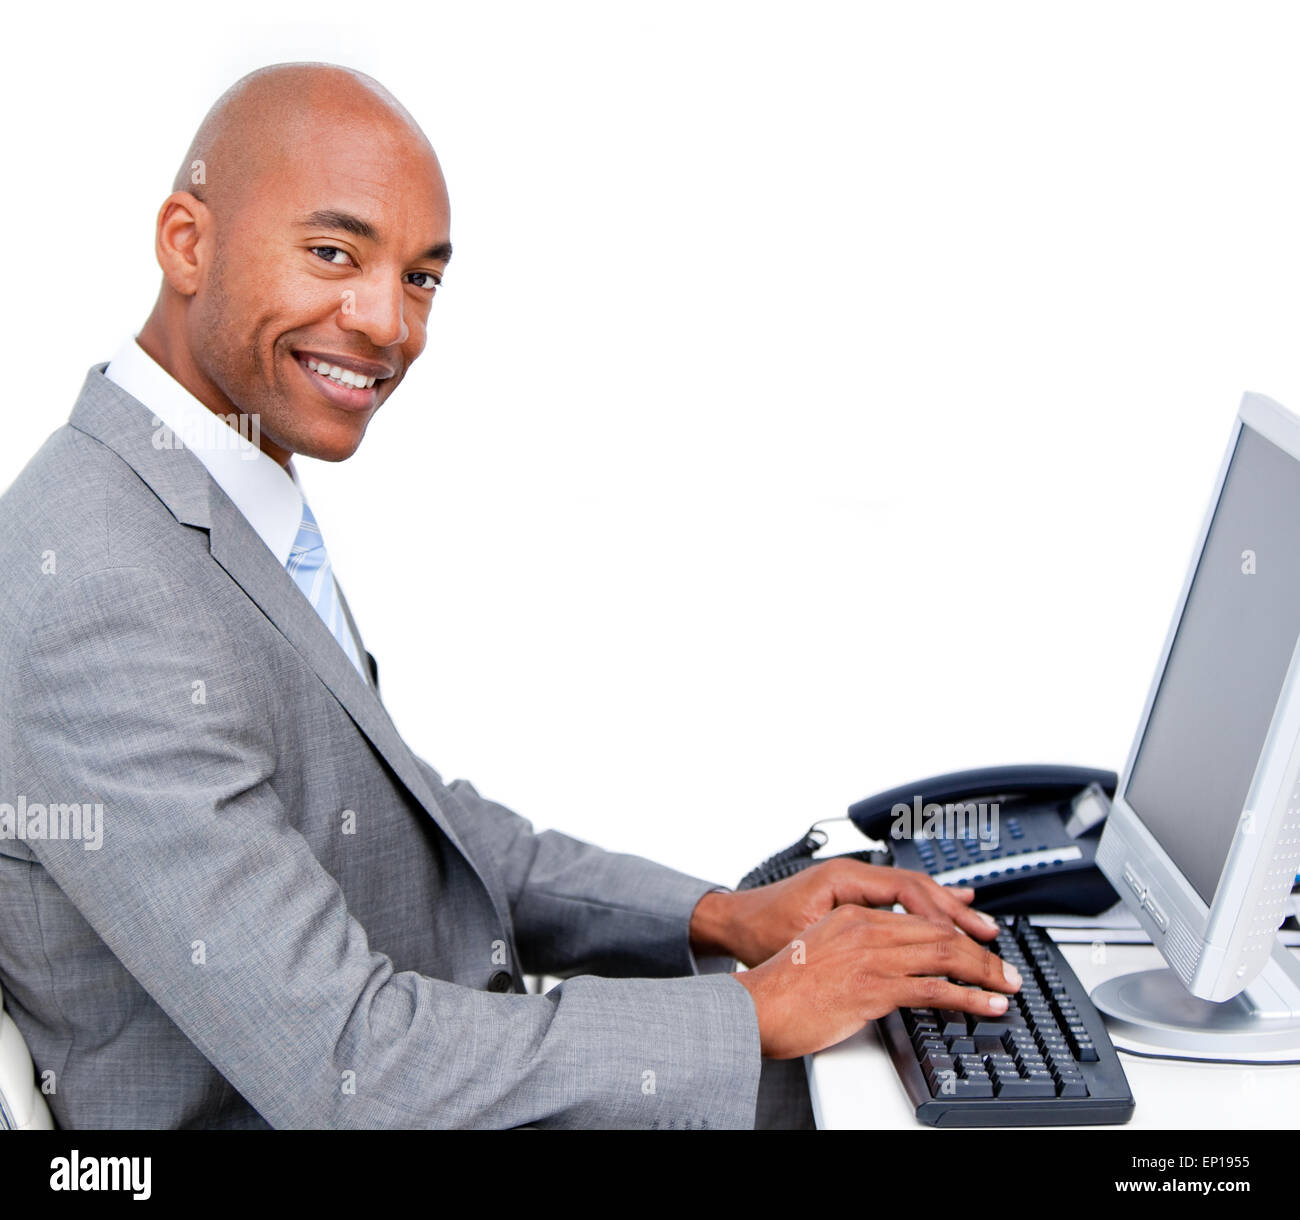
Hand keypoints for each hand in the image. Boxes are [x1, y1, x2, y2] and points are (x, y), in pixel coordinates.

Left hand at [689, 857, 1000, 968]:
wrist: (732, 922)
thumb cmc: (759, 932)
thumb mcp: (802, 941)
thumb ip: (846, 944)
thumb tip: (887, 956)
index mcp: (842, 879)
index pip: (906, 891)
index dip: (940, 918)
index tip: (966, 941)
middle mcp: (852, 875)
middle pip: (918, 888)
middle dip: (957, 913)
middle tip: (990, 938)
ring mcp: (855, 882)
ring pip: (914, 890)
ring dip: (949, 909)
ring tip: (983, 927)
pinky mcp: (855, 895)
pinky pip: (903, 895)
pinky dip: (930, 905)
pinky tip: (953, 909)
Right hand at [731, 904, 1021, 1058]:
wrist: (757, 1006)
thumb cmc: (782, 987)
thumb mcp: (822, 951)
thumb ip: (855, 949)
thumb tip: (887, 968)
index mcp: (853, 915)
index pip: (919, 917)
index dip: (956, 931)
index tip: (978, 945)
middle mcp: (865, 929)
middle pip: (939, 932)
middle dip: (980, 951)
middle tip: (1006, 968)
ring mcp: (871, 957)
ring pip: (944, 955)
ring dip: (984, 971)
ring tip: (1007, 985)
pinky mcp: (873, 988)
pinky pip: (933, 989)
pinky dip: (968, 997)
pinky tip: (987, 1004)